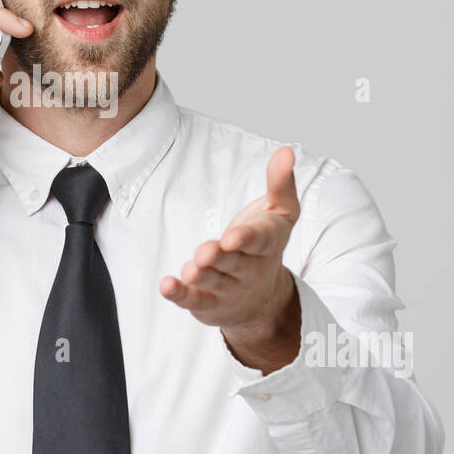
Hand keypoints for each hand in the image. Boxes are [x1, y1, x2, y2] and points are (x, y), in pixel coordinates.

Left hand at [160, 146, 301, 371]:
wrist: (263, 299)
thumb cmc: (265, 244)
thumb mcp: (280, 212)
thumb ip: (280, 183)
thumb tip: (286, 151)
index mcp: (267, 244)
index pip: (258, 241)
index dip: (245, 239)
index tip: (232, 237)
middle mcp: (249, 269)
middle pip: (233, 263)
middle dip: (220, 258)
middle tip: (205, 253)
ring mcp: (228, 288)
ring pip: (214, 282)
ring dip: (201, 276)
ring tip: (191, 269)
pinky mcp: (207, 303)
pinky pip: (194, 300)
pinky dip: (180, 294)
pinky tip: (167, 285)